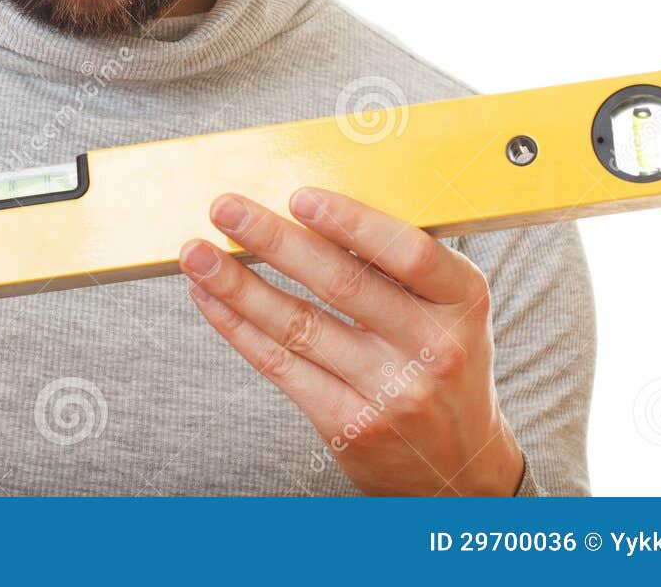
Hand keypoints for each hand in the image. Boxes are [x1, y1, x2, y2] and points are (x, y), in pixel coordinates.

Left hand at [178, 188, 522, 495]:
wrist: (458, 464)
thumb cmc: (441, 360)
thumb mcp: (448, 308)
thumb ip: (398, 263)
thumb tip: (308, 204)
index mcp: (464, 301)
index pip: (409, 254)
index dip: (352, 222)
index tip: (299, 197)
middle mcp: (435, 348)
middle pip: (341, 284)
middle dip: (273, 240)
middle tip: (225, 207)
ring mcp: (391, 391)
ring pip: (298, 325)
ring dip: (238, 284)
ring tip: (196, 253)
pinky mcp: (350, 425)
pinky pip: (281, 365)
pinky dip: (237, 327)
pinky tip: (209, 298)